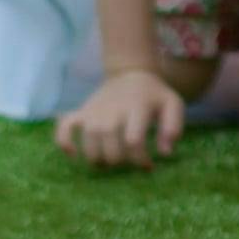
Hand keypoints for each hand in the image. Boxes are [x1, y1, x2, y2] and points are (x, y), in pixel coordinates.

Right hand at [54, 70, 187, 170]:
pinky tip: (73, 154)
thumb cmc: (153, 94)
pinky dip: (64, 141)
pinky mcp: (82, 112)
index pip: (133, 141)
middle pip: (110, 145)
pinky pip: (65, 127)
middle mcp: (112, 110)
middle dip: (120, 161)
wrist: (130, 73)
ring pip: (89, 142)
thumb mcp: (172, 104)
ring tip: (108, 161)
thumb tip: (164, 152)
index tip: (148, 165)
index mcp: (137, 108)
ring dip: (97, 158)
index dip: (140, 159)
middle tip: (127, 161)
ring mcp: (94, 112)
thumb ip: (173, 127)